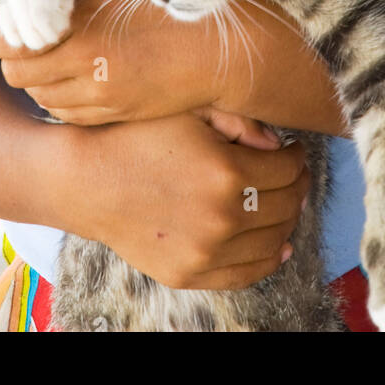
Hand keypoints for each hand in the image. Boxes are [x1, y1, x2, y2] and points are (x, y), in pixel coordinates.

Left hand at [0, 0, 218, 124]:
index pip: (17, 41)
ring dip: (37, 80)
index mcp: (84, 29)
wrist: (217, 52)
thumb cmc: (170, 5)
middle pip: (21, 75)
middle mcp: (87, 69)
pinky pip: (69, 114)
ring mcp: (101, 97)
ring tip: (49, 61)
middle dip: (14, 59)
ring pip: (43, 97)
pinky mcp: (116, 114)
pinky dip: (61, 98)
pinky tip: (73, 81)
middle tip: (18, 45)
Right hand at [51, 109, 310, 289]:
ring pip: (273, 241)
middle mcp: (222, 217)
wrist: (87, 180)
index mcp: (226, 170)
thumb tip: (278, 145)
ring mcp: (206, 252)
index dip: (297, 157)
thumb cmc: (138, 135)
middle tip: (293, 173)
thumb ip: (241, 121)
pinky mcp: (189, 275)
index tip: (293, 150)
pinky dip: (268, 259)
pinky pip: (246, 274)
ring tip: (284, 202)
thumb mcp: (190, 110)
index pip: (288, 168)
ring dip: (287, 220)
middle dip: (297, 185)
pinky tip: (276, 244)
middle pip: (286, 205)